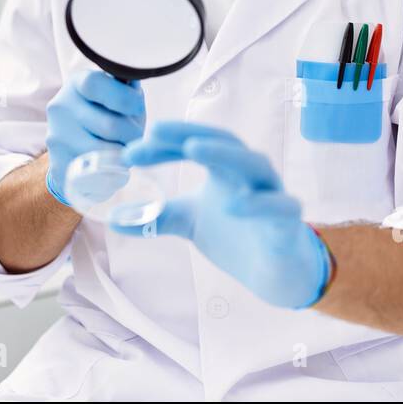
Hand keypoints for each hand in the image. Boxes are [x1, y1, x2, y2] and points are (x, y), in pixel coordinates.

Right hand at [44, 71, 144, 206]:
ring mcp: (57, 137)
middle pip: (110, 125)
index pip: (95, 84)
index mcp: (77, 84)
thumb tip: (134, 98)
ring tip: (123, 149)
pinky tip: (110, 163)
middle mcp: (62, 107)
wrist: (77, 144)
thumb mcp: (118, 94)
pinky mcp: (59, 164)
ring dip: (124, 154)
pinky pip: (98, 173)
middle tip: (136, 136)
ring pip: (106, 153)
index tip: (137, 106)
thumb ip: (128, 91)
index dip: (124, 97)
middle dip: (133, 134)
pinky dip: (113, 171)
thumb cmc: (107, 113)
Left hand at [115, 122, 330, 308]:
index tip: (129, 152)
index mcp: (225, 167)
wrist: (277, 271)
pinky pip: (279, 206)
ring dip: (225, 154)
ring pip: (255, 164)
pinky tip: (233, 206)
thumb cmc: (236, 234)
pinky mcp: (288, 222)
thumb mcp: (189, 222)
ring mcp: (271, 194)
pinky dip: (258, 203)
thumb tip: (114, 220)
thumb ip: (157, 216)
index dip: (163, 144)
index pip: (194, 143)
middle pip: (222, 142)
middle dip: (189, 134)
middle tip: (154, 131)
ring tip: (194, 149)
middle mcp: (249, 173)